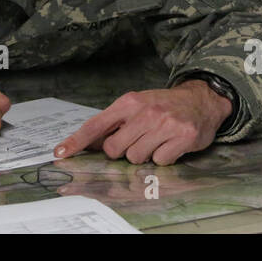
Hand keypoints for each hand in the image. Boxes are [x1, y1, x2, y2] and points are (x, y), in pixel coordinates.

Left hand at [54, 79, 231, 164]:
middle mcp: (145, 112)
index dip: (77, 140)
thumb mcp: (136, 105)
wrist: (201, 99)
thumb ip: (114, 123)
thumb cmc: (164, 105)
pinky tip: (170, 144)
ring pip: (137, 158)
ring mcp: (164, 124)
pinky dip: (163, 157)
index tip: (60, 152)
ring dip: (144, 154)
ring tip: (156, 140)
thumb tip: (90, 143)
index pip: (96, 124)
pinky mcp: (183, 137)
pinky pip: (160, 161)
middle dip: (122, 151)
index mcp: (129, 102)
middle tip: (137, 140)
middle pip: (115, 149)